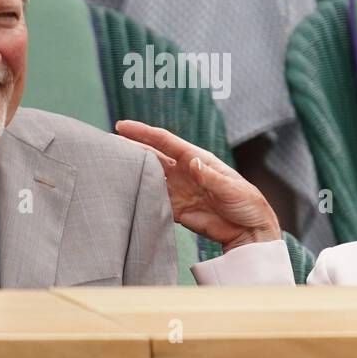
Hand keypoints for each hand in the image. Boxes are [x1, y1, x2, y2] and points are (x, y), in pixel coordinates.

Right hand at [115, 119, 281, 251]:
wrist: (251, 230)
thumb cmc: (247, 203)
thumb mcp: (232, 188)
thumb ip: (210, 177)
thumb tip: (192, 163)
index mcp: (198, 159)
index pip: (165, 141)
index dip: (143, 133)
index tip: (122, 126)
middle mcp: (185, 171)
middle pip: (152, 156)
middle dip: (130, 149)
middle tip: (106, 144)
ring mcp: (179, 190)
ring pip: (149, 177)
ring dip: (132, 172)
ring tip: (109, 167)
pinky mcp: (178, 209)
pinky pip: (154, 200)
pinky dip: (140, 196)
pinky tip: (124, 194)